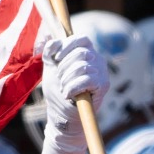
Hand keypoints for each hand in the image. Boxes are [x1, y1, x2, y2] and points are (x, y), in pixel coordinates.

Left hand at [37, 32, 106, 153]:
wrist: (62, 114)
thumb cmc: (58, 90)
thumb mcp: (50, 69)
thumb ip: (50, 53)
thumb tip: (53, 42)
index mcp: (86, 53)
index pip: (81, 39)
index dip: (67, 46)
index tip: (55, 58)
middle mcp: (97, 60)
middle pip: (80, 53)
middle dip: (64, 67)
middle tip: (60, 80)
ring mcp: (102, 72)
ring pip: (83, 66)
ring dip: (67, 80)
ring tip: (64, 89)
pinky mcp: (103, 85)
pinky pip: (86, 80)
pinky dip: (72, 88)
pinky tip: (67, 95)